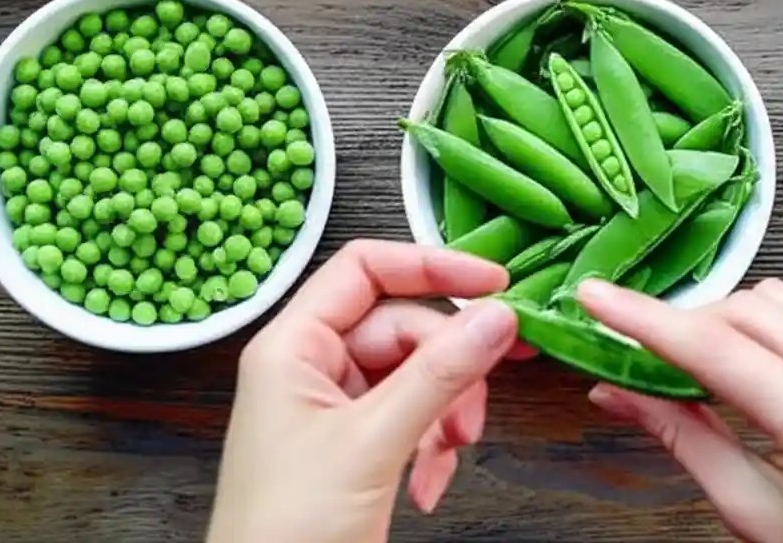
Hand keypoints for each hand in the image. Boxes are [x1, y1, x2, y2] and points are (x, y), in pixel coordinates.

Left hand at [207, 240, 520, 542]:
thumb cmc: (286, 531)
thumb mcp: (371, 444)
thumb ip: (438, 375)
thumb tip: (495, 318)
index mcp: (293, 347)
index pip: (366, 269)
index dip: (432, 266)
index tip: (495, 284)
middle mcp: (311, 367)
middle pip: (404, 328)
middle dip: (448, 369)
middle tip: (473, 409)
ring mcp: (335, 407)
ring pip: (417, 375)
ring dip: (445, 414)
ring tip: (450, 454)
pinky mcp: (356, 445)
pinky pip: (414, 417)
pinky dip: (434, 446)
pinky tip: (430, 483)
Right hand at [578, 279, 782, 542]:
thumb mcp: (756, 514)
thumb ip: (684, 441)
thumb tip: (615, 393)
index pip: (710, 347)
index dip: (641, 317)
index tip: (593, 296)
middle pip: (743, 309)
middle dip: (686, 324)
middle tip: (645, 358)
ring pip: (782, 298)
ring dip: (733, 319)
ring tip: (705, 367)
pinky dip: (780, 325)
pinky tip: (766, 365)